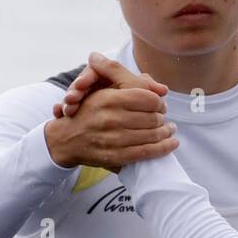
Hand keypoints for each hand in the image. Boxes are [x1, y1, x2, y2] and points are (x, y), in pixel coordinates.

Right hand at [43, 53, 176, 168]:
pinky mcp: (116, 156)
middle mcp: (111, 118)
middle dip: (162, 117)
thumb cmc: (88, 111)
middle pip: (152, 117)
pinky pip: (147, 151)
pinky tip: (171, 143)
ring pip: (152, 134)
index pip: (147, 98)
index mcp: (108, 98)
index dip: (158, 101)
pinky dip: (164, 147)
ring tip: (170, 130)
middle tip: (166, 118)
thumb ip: (127, 81)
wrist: (65, 139)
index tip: (160, 104)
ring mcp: (113, 139)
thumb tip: (159, 87)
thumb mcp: (101, 89)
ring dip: (166, 132)